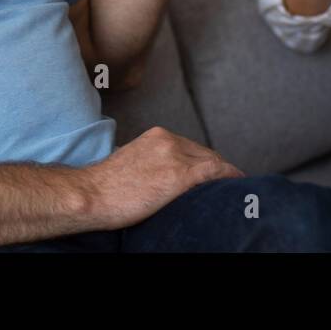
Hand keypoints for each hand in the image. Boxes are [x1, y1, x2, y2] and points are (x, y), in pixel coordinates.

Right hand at [78, 127, 243, 230]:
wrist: (91, 194)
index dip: (205, 162)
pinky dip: (229, 177)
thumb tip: (159, 177)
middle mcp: (167, 140)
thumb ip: (149, 163)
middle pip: (204, 153)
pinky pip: (215, 172)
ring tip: (236, 188)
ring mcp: (174, 156)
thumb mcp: (129, 164)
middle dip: (217, 169)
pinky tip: (239, 184)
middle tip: (228, 184)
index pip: (190, 147)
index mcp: (155, 136)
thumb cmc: (104, 187)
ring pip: (212, 162)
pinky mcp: (179, 175)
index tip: (214, 175)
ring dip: (225, 175)